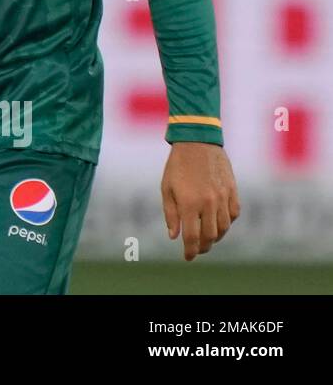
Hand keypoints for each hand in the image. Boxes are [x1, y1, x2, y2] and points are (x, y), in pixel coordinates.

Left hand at [161, 142, 240, 260]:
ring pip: (224, 228)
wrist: (197, 142)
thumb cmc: (177, 165)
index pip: (192, 237)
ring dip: (215, 237)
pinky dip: (227, 223)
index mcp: (189, 203)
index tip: (187, 257)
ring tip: (207, 238)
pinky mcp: (233, 191)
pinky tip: (219, 223)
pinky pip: (234, 214)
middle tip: (197, 250)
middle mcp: (208, 203)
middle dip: (203, 247)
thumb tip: (174, 236)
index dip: (190, 251)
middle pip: (210, 236)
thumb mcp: (166, 188)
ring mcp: (223, 197)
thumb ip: (171, 214)